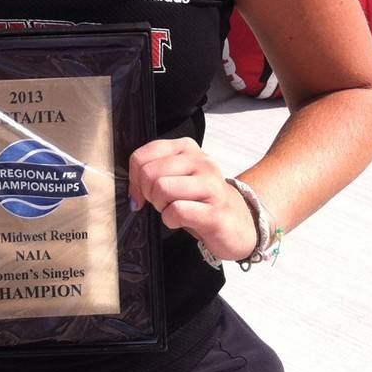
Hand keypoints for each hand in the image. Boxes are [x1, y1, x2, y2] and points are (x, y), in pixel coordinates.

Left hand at [129, 138, 258, 264]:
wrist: (240, 222)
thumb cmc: (202, 200)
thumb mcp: (179, 177)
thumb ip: (154, 172)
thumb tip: (131, 187)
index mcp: (187, 148)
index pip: (142, 155)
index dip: (134, 178)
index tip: (141, 192)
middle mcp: (201, 162)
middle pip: (149, 173)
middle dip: (147, 193)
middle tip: (161, 203)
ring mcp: (210, 185)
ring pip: (161, 188)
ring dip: (160, 206)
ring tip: (173, 210)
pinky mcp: (214, 211)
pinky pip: (176, 211)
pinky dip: (170, 220)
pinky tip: (181, 221)